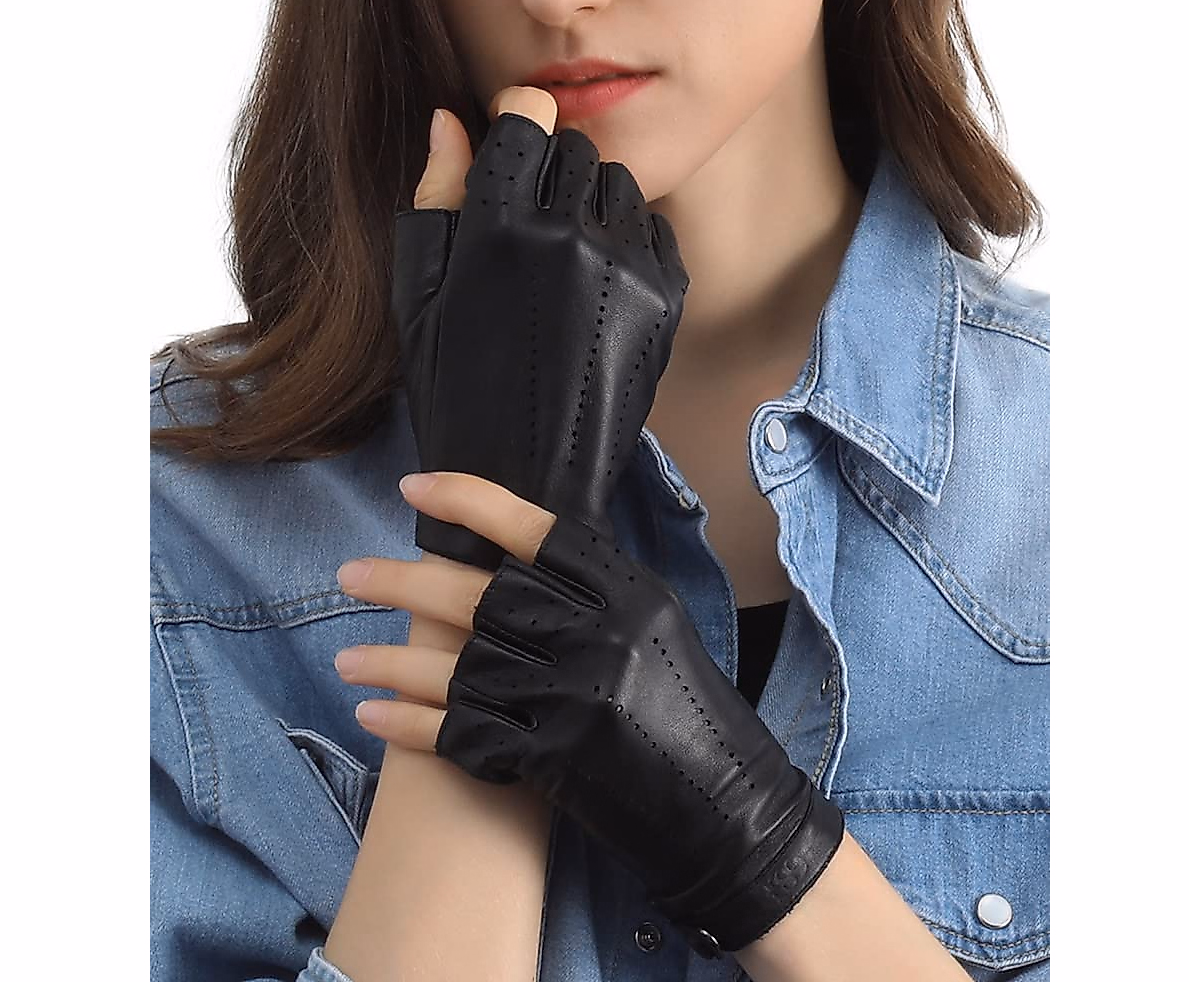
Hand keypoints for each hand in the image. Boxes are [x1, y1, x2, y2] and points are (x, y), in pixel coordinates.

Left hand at [335, 470, 844, 959]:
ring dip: (391, 661)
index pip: (536, 529)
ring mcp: (578, 698)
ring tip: (345, 657)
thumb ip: (591, 592)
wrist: (732, 809)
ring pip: (459, 667)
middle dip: (404, 583)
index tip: (414, 490)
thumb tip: (506, 560)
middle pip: (481, 596)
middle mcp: (601, 635)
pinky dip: (410, 724)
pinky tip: (371, 713)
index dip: (470, 501)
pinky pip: (464, 734)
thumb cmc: (689, 711)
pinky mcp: (557, 762)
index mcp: (629, 591)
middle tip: (350, 575)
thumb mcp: (655, 626)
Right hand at [391, 87, 688, 572]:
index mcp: (500, 227)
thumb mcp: (421, 292)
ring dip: (590, 200)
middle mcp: (569, 235)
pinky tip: (596, 278)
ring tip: (562, 253)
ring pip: (618, 183)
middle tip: (529, 215)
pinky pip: (653, 228)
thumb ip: (438, 196)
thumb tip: (449, 118)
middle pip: (575, 146)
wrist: (527, 477)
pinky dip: (627, 238)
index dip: (517, 118)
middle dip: (550, 165)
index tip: (512, 136)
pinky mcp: (666, 296)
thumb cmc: (457, 385)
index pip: (527, 115)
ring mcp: (626, 265)